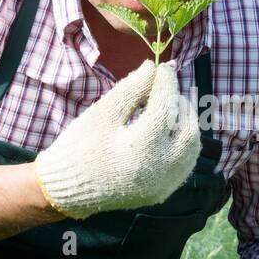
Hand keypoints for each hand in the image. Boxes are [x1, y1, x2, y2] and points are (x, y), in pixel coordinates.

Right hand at [34, 60, 199, 218]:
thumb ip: (131, 89)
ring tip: (167, 106)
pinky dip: (182, 143)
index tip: (163, 67)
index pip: (165, 108)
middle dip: (180, 103)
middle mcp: (159, 171)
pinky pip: (184, 163)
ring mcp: (163, 186)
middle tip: (164, 87)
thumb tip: (153, 67)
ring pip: (192, 148)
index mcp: (141, 150)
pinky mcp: (162, 192)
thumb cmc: (79, 146)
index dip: (166, 83)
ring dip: (185, 123)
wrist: (66, 189)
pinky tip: (168, 129)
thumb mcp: (103, 113)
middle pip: (187, 129)